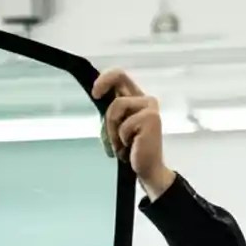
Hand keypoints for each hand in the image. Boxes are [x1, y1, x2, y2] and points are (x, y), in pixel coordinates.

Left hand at [91, 68, 177, 200]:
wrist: (147, 168)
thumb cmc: (131, 149)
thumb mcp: (116, 127)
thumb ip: (111, 112)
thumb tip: (97, 97)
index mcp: (136, 98)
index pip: (121, 77)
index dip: (105, 78)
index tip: (94, 92)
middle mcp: (145, 99)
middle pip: (119, 77)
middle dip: (103, 83)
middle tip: (95, 94)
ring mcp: (149, 108)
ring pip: (115, 107)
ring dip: (111, 129)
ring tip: (120, 144)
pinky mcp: (151, 118)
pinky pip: (123, 125)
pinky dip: (120, 140)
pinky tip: (130, 148)